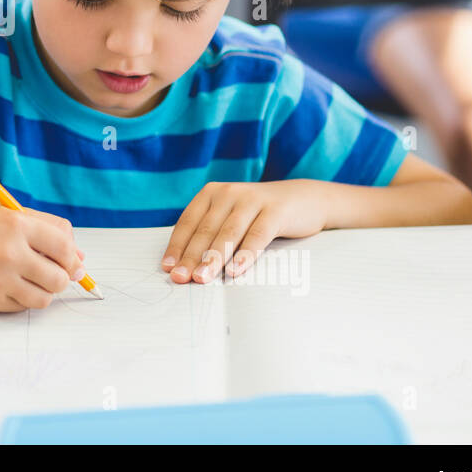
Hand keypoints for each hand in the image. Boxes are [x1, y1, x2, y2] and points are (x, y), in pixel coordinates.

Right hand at [0, 202, 84, 311]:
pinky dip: (22, 299)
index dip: (73, 259)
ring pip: (44, 299)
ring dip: (44, 291)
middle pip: (59, 278)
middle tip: (51, 273)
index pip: (64, 248)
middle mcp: (9, 253)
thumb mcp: (10, 212)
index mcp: (17, 225)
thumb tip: (79, 258)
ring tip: (31, 280)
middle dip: (61, 277)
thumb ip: (48, 228)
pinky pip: (21, 308)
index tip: (73, 264)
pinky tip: (10, 284)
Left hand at [161, 181, 326, 283]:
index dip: (177, 247)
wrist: (303, 199)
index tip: (168, 269)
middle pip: (205, 230)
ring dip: (213, 258)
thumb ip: (211, 234)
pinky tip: (235, 271)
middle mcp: (229, 192)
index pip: (188, 223)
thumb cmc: (258, 215)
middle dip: (191, 257)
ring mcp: (252, 199)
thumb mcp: (230, 217)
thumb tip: (186, 266)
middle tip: (181, 278)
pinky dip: (244, 255)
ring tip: (202, 278)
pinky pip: (257, 236)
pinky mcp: (275, 210)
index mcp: (211, 193)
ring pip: (228, 233)